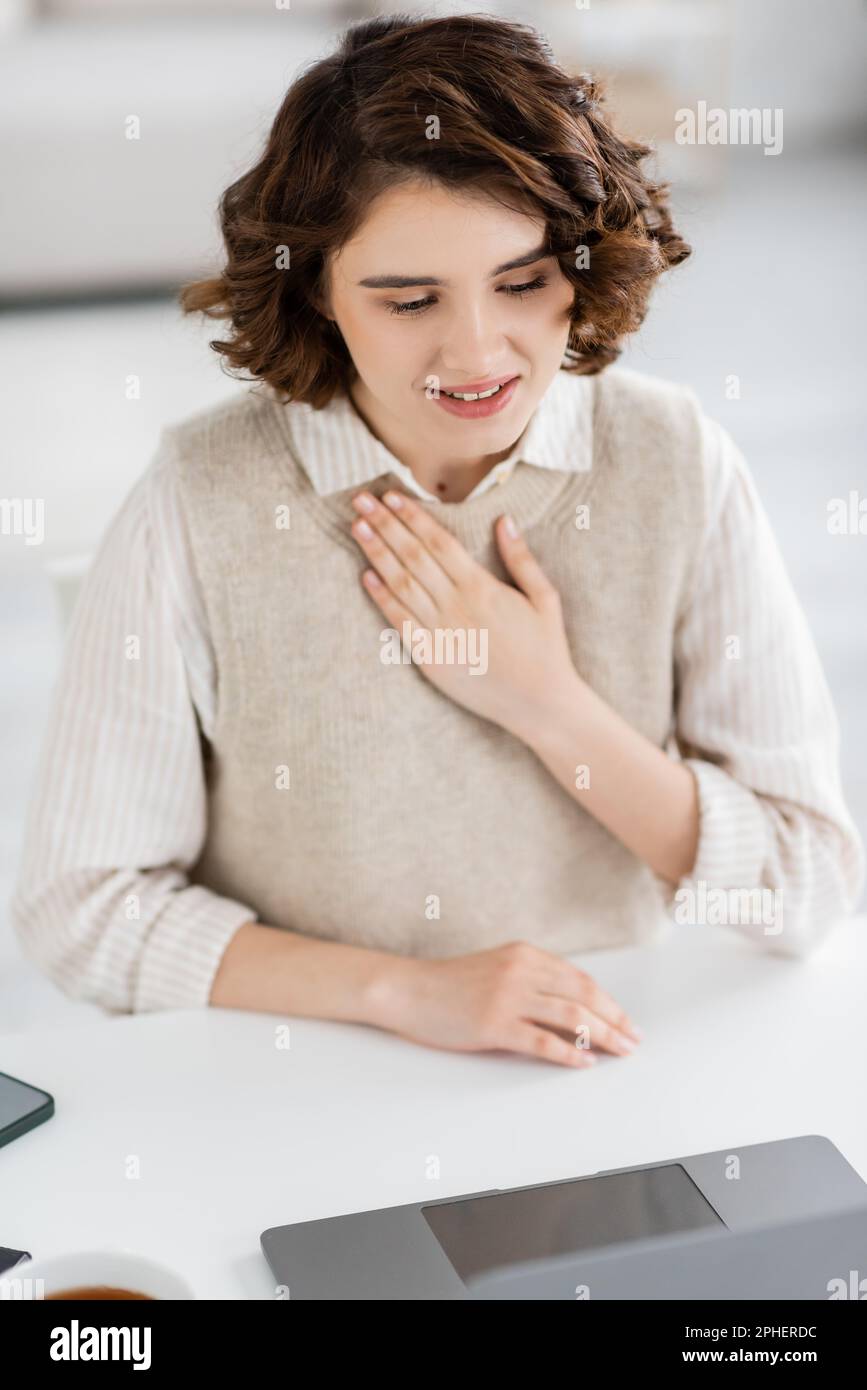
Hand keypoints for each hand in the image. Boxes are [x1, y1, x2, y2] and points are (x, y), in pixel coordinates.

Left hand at [349, 487, 582, 741]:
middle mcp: (457, 605)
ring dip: (376, 554)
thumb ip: (522, 559)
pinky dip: (382, 598)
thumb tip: (504, 520)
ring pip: (401, 584)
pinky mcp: (431, 659)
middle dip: (384, 525)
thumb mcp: (545, 598)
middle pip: (413, 556)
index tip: (391, 495)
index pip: (439, 541)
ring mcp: (441, 633)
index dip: (412, 516)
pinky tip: (366, 577)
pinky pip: (400, 623)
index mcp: (483, 587)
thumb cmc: (545, 649)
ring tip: (357, 528)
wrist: (539, 702)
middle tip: (360, 501)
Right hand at [366, 941, 642, 1068]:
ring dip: (603, 1037)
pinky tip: (584, 1063)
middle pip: (584, 996)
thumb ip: (531, 978)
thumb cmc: (451, 984)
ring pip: (570, 1017)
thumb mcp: (497, 968)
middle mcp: (522, 971)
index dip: (609, 1002)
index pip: (581, 980)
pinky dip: (569, 1053)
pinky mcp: (494, 1024)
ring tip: (619, 1052)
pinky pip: (542, 1041)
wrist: (409, 990)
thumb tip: (571, 1005)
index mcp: (525, 955)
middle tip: (633, 1040)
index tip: (626, 1020)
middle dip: (615, 1020)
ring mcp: (508, 997)